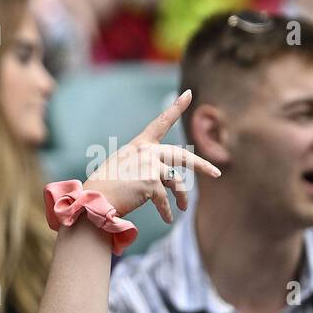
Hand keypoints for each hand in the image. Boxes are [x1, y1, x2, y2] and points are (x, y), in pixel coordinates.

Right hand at [83, 90, 220, 222]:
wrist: (95, 199)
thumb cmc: (107, 185)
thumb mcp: (125, 166)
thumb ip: (148, 166)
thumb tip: (172, 181)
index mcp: (139, 144)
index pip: (161, 122)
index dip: (176, 107)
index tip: (188, 94)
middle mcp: (146, 150)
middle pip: (182, 156)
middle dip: (202, 166)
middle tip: (217, 173)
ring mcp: (149, 165)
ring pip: (177, 182)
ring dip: (182, 197)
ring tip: (183, 207)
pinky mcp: (151, 182)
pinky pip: (166, 200)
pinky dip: (167, 211)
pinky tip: (168, 218)